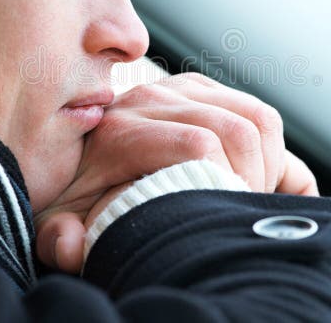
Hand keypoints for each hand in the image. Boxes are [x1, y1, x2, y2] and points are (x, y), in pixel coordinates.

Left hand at [35, 73, 317, 272]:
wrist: (69, 157)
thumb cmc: (73, 199)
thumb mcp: (61, 225)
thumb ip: (61, 240)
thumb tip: (70, 242)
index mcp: (119, 132)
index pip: (202, 145)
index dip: (228, 185)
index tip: (227, 216)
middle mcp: (148, 99)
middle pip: (238, 130)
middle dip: (255, 178)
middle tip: (246, 211)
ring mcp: (176, 87)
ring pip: (255, 116)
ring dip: (269, 161)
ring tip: (250, 195)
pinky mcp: (196, 87)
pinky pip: (254, 109)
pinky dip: (269, 145)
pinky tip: (252, 174)